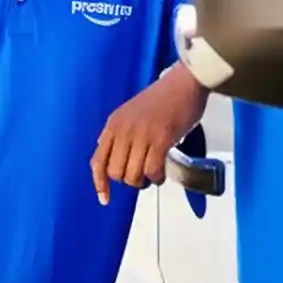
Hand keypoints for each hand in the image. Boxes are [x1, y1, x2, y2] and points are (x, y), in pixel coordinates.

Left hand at [90, 63, 208, 204]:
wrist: (184, 83)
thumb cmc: (162, 98)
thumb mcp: (130, 112)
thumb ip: (117, 131)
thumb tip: (101, 149)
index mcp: (114, 124)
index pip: (97, 160)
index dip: (99, 183)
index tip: (105, 199)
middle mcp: (123, 129)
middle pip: (115, 172)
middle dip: (128, 180)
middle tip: (142, 175)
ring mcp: (141, 134)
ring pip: (133, 175)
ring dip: (144, 181)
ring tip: (153, 174)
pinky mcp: (160, 139)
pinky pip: (152, 171)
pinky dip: (157, 178)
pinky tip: (161, 173)